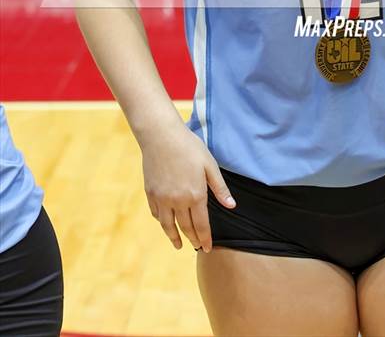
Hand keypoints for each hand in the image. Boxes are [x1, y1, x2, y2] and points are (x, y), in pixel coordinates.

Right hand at [141, 121, 235, 252]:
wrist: (161, 136)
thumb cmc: (189, 147)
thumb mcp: (210, 165)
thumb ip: (220, 188)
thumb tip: (232, 206)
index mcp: (195, 195)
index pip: (201, 225)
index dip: (205, 238)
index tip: (207, 248)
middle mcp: (177, 201)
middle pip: (185, 227)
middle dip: (193, 239)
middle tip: (197, 247)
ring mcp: (162, 199)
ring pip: (168, 225)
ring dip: (174, 237)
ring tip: (179, 245)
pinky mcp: (151, 193)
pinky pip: (157, 214)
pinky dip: (162, 222)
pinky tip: (166, 224)